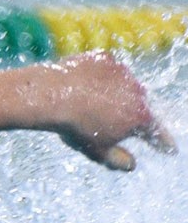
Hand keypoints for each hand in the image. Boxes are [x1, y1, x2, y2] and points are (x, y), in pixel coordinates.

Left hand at [45, 51, 176, 170]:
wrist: (52, 95)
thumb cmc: (75, 127)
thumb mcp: (97, 151)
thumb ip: (117, 160)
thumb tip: (131, 164)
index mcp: (141, 117)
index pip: (157, 134)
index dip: (163, 143)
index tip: (169, 149)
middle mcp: (138, 92)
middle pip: (138, 107)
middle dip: (128, 115)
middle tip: (109, 121)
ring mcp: (122, 72)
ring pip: (122, 85)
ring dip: (112, 94)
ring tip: (87, 103)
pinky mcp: (105, 58)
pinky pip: (104, 70)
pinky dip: (97, 77)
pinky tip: (81, 84)